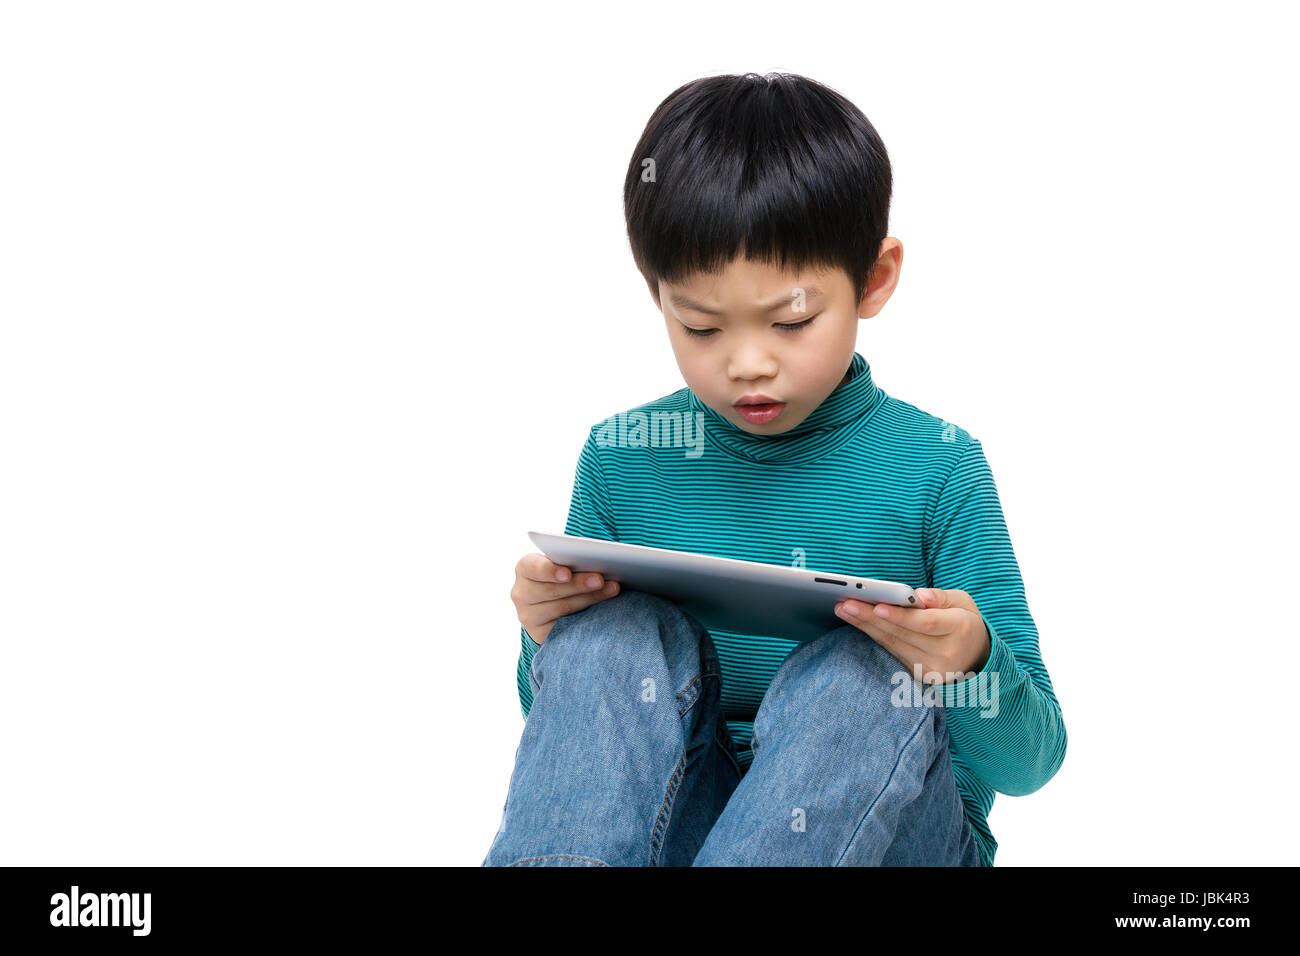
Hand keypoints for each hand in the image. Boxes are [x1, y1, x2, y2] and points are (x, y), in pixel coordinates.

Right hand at [511, 552, 619, 643]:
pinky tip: (603, 610)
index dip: (550, 570)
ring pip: (562, 608)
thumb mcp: (562, 565)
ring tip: (612, 589)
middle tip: (600, 579)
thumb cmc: (563, 576)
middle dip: (579, 584)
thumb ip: (572, 560)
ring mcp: (529, 615)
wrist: (551, 606)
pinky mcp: (540, 634)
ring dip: (590, 598)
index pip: (533, 567)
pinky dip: (587, 616)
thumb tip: (600, 558)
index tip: (568, 573)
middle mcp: (522, 593)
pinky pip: (566, 626)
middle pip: (551, 590)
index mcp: (525, 568)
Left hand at [833, 588, 990, 684]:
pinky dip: (873, 636)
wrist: (976, 658)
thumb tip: (920, 596)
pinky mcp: (918, 674)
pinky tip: (857, 623)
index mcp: (959, 628)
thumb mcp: (963, 602)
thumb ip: (941, 597)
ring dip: (865, 626)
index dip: (900, 616)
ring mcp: (931, 668)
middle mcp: (946, 652)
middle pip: (902, 634)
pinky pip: (892, 651)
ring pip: (893, 643)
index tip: (878, 606)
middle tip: (846, 603)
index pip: (926, 623)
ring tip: (843, 610)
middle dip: (871, 617)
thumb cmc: (964, 622)